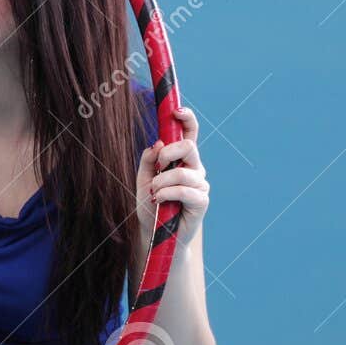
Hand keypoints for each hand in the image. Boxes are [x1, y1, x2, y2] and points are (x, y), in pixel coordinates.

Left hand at [136, 104, 207, 246]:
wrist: (155, 233)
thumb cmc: (151, 205)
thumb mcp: (143, 179)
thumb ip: (148, 160)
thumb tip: (157, 144)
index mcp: (182, 159)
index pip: (189, 133)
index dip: (187, 118)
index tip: (176, 111)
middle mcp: (194, 168)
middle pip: (189, 146)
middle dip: (169, 153)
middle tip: (156, 168)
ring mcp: (200, 184)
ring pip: (183, 171)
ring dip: (162, 181)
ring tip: (155, 193)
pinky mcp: (201, 201)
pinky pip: (185, 190)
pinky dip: (168, 193)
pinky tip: (161, 200)